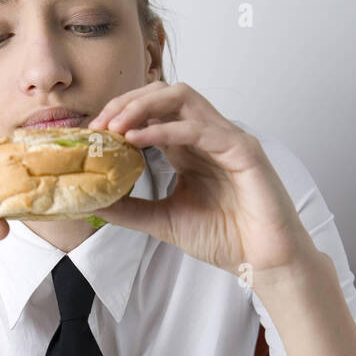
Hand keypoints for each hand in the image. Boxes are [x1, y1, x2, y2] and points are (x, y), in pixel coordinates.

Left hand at [88, 82, 314, 279]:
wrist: (263, 262)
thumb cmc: (225, 238)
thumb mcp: (164, 220)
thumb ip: (130, 208)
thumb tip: (92, 201)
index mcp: (189, 147)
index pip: (152, 111)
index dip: (120, 114)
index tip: (92, 132)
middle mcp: (207, 135)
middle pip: (164, 93)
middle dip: (127, 102)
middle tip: (99, 125)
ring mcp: (226, 138)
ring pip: (182, 98)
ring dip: (143, 106)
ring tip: (114, 126)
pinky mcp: (242, 150)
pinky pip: (199, 128)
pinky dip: (164, 129)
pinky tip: (138, 139)